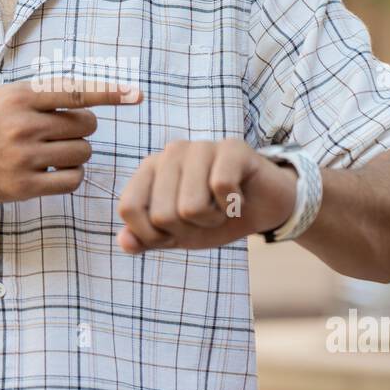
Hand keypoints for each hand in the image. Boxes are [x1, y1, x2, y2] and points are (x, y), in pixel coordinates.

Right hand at [0, 80, 142, 206]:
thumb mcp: (1, 98)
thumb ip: (40, 95)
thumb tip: (86, 98)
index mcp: (20, 97)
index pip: (76, 91)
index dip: (110, 93)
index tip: (136, 94)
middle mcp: (24, 124)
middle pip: (86, 125)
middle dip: (82, 129)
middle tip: (62, 134)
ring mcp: (24, 157)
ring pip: (82, 153)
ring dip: (76, 154)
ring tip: (52, 153)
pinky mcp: (24, 186)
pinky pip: (71, 180)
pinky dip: (71, 176)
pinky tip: (54, 172)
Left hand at [115, 138, 296, 253]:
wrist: (264, 208)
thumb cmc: (215, 217)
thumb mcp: (178, 235)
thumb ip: (148, 239)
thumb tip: (124, 242)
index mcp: (150, 169)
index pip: (129, 208)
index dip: (152, 235)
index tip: (175, 232)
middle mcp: (170, 152)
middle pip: (162, 214)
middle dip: (189, 229)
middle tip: (207, 215)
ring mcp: (201, 146)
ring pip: (190, 207)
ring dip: (213, 219)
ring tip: (222, 206)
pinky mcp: (232, 148)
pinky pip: (221, 188)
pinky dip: (233, 206)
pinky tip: (239, 197)